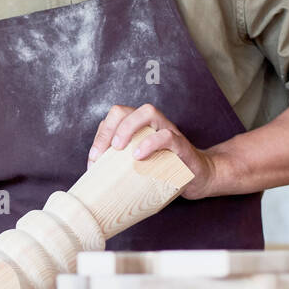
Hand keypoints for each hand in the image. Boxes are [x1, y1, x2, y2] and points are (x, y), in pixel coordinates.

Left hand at [87, 104, 219, 199]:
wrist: (197, 178)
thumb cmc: (163, 171)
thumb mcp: (137, 166)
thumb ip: (118, 165)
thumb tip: (91, 177)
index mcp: (138, 127)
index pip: (114, 119)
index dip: (101, 135)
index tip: (94, 160)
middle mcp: (152, 124)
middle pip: (126, 110)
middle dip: (111, 128)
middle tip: (107, 151)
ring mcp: (168, 131)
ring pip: (148, 112)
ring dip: (128, 128)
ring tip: (119, 149)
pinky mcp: (182, 145)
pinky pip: (168, 136)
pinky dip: (151, 143)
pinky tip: (139, 157)